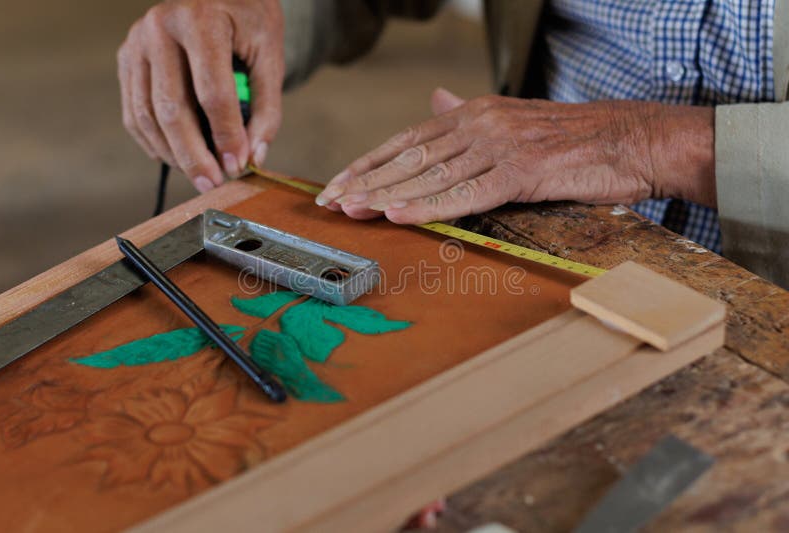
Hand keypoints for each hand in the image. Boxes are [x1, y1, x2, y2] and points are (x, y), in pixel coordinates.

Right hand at [117, 0, 283, 191]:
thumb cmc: (249, 21)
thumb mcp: (270, 55)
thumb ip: (266, 108)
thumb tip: (252, 158)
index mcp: (201, 21)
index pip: (212, 92)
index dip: (226, 136)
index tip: (238, 166)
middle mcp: (159, 28)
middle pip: (173, 109)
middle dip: (194, 155)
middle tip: (213, 184)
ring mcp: (136, 43)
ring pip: (147, 116)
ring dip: (173, 154)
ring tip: (200, 175)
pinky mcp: (126, 60)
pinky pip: (133, 113)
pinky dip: (154, 142)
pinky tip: (176, 158)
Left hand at [315, 88, 714, 222]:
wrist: (629, 138)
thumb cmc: (572, 136)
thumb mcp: (512, 119)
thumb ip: (468, 113)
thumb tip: (435, 99)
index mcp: (473, 113)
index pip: (406, 139)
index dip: (368, 163)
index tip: (338, 183)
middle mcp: (479, 124)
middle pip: (408, 156)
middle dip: (365, 181)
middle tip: (330, 201)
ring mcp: (499, 146)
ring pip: (430, 174)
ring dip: (387, 194)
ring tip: (353, 209)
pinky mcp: (521, 172)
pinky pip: (467, 194)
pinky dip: (430, 207)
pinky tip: (400, 216)